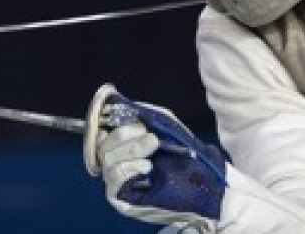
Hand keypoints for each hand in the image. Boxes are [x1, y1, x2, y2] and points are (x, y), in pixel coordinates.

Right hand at [84, 84, 226, 229]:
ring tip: (153, 146)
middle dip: (124, 135)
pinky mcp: (122, 199)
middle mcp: (116, 164)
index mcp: (122, 146)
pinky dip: (129, 169)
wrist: (204, 182)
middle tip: (150, 135)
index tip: (117, 116)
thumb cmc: (185, 154)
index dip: (104, 124)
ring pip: (108, 161)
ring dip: (131, 149)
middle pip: (103, 146)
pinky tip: (147, 166)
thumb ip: (147, 114)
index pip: (100, 135)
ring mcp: (117, 182)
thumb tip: (126, 106)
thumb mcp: (167, 126)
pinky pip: (115, 180)